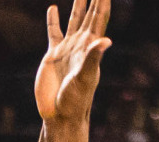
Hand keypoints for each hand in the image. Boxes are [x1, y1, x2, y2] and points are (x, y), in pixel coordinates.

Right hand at [35, 0, 112, 122]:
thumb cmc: (75, 99)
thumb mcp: (85, 78)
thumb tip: (106, 40)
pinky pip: (54, 32)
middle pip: (90, 16)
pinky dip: (53, 20)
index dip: (103, 2)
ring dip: (79, 6)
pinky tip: (53, 8)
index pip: (99, 18)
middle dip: (94, 0)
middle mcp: (81, 45)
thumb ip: (93, 58)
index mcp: (91, 47)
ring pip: (75, 21)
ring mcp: (67, 49)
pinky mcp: (53, 55)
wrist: (59, 114)